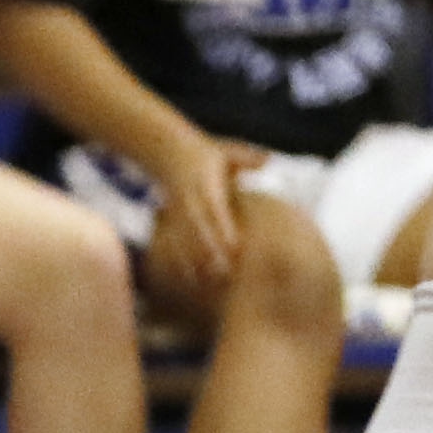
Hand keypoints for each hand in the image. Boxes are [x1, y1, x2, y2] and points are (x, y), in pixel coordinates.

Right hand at [142, 132, 252, 304]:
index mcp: (205, 184)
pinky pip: (173, 241)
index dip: (222, 229)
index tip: (234, 247)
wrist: (165, 150)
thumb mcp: (226, 151)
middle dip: (209, 252)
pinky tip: (187, 279)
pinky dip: (179, 259)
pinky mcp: (170, 219)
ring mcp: (178, 210)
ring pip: (184, 239)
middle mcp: (190, 199)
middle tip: (223, 274)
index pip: (213, 209)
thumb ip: (244, 158)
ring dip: (194, 261)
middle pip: (198, 229)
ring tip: (207, 283)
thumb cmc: (206, 153)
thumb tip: (266, 160)